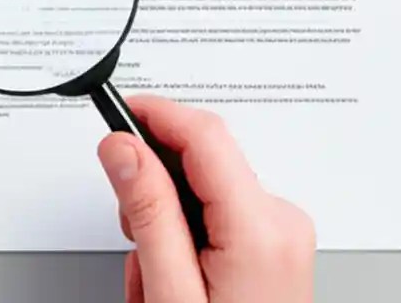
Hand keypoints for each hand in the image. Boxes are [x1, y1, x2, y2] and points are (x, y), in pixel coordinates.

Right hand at [97, 97, 315, 302]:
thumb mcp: (169, 293)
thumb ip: (146, 213)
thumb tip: (124, 149)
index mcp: (261, 229)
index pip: (206, 136)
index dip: (155, 116)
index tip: (117, 115)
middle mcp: (282, 221)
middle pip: (201, 165)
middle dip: (154, 195)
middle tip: (135, 247)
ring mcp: (283, 234)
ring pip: (203, 194)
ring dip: (167, 227)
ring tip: (159, 286)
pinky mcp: (275, 245)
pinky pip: (218, 218)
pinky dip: (188, 241)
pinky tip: (180, 283)